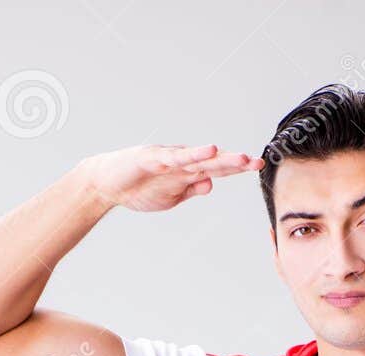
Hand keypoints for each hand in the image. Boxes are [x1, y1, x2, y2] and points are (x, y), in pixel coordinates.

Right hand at [79, 144, 262, 212]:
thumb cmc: (139, 188)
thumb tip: (211, 184)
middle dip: (236, 163)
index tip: (258, 166)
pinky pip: (176, 157)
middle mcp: (182, 163)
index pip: (217, 170)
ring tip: (241, 158)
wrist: (107, 183)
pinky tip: (209, 150)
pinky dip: (193, 154)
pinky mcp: (153, 158)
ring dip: (221, 158)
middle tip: (257, 162)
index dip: (237, 169)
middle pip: (214, 162)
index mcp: (188, 173)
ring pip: (199, 159)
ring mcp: (169, 159)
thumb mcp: (172, 197)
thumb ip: (191, 190)